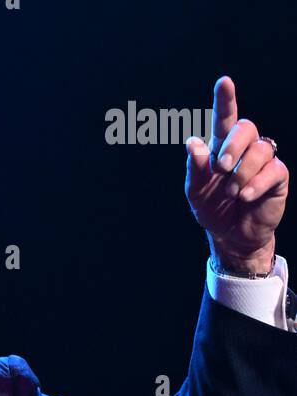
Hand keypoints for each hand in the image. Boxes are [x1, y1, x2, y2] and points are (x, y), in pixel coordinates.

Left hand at [185, 75, 287, 272]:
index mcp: (222, 147)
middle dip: (232, 145)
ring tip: (231, 193)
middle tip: (220, 168)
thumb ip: (196, 169)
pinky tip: (245, 196)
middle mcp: (244, 149)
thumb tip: (192, 142)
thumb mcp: (197, 193)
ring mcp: (263, 162)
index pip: (224, 118)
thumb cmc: (214, 209)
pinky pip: (272, 170)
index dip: (225, 99)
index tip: (224, 82)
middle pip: (246, 127)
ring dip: (242, 172)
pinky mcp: (277, 177)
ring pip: (259, 149)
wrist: (231, 237)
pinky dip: (256, 184)